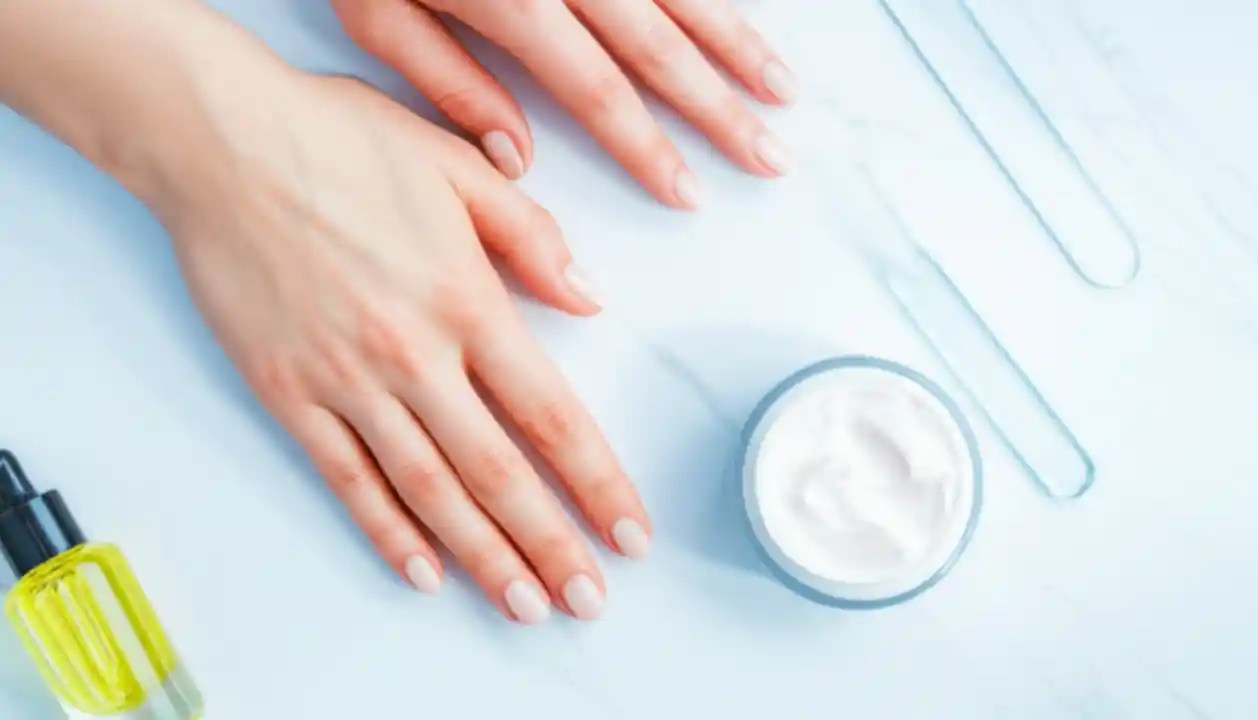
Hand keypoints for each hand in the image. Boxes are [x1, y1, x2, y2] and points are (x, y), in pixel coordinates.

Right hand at [162, 71, 650, 623]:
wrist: (218, 141)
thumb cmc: (338, 142)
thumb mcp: (457, 167)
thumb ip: (532, 237)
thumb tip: (590, 297)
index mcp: (465, 300)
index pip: (550, 415)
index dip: (597, 483)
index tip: (629, 532)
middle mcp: (412, 354)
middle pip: (497, 473)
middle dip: (550, 545)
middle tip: (588, 600)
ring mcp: (345, 381)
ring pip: (427, 490)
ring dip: (482, 556)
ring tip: (524, 606)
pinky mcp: (287, 393)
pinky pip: (346, 478)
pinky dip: (386, 530)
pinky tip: (423, 570)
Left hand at [332, 0, 796, 207]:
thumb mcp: (375, 9)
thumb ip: (448, 81)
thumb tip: (515, 156)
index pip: (600, 92)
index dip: (649, 148)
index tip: (688, 192)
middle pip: (664, 47)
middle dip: (722, 110)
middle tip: (770, 158)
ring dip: (742, 44)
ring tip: (784, 92)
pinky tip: (749, 15)